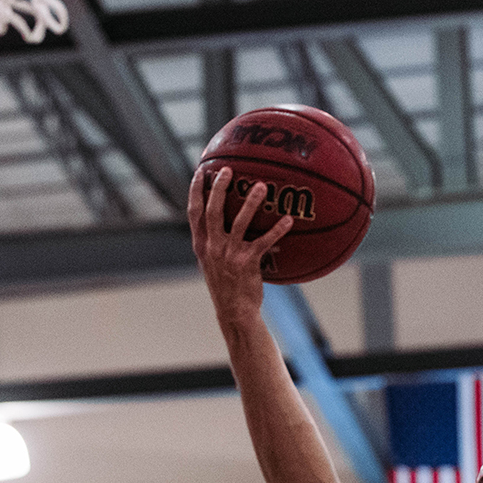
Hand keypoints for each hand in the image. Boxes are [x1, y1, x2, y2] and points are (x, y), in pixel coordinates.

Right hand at [188, 166, 294, 321]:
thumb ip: (213, 243)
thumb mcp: (211, 263)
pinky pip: (264, 241)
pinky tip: (288, 220)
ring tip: (261, 186)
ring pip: (239, 222)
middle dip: (219, 188)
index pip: (194, 212)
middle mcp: (212, 247)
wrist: (234, 312)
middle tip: (228, 170)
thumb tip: (222, 222)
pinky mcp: (247, 263)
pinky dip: (277, 230)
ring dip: (250, 202)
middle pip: (213, 210)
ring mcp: (229, 254)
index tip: (201, 172)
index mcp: (201, 245)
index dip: (196, 190)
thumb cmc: (226, 286)